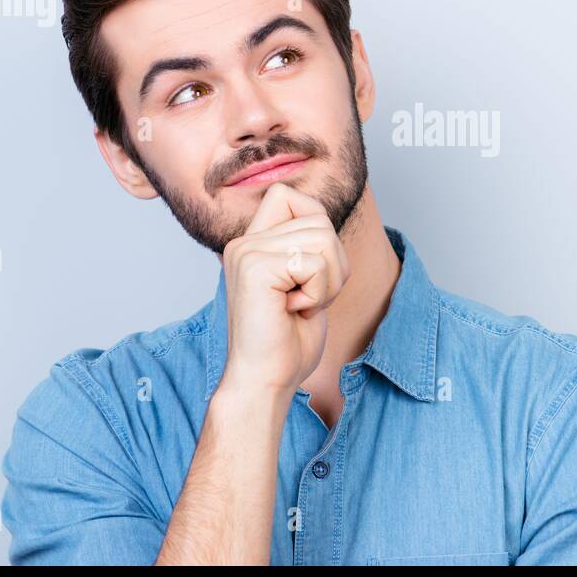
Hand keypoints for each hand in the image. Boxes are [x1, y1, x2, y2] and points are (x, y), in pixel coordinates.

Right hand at [217, 182, 351, 395]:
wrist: (265, 381)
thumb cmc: (286, 342)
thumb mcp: (301, 284)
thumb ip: (306, 249)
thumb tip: (324, 224)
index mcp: (251, 243)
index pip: (288, 195)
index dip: (315, 223)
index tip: (308, 270)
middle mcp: (244, 241)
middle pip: (319, 219)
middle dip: (332, 264)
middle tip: (307, 298)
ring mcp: (246, 252)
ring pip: (323, 238)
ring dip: (327, 280)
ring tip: (301, 305)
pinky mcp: (255, 268)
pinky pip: (316, 263)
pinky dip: (318, 293)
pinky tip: (294, 312)